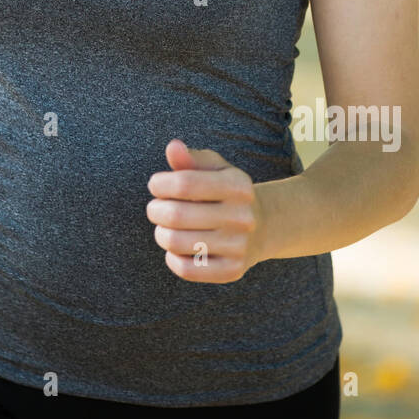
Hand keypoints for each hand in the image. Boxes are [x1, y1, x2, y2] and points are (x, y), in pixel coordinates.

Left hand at [146, 140, 262, 282]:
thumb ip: (190, 158)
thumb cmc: (225, 192)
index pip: (184, 184)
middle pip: (176, 215)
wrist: (262, 227)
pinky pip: (186, 269)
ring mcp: (240, 246)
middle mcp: (243, 216)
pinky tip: (177, 249)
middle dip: (155, 210)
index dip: (160, 184)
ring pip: (176, 243)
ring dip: (161, 234)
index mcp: (238, 185)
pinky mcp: (232, 270)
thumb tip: (173, 147)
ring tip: (166, 228)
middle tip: (156, 209)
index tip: (156, 185)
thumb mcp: (214, 169)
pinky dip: (172, 258)